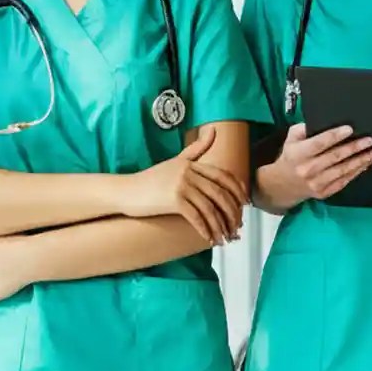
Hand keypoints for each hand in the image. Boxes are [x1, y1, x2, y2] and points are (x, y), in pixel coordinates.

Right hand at [121, 126, 246, 245]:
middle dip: (232, 214)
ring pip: (211, 209)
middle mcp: (189, 173)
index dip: (238, 192)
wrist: (126, 191)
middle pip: (221, 194)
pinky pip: (196, 217)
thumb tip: (213, 130)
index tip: (245, 206)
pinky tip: (209, 239)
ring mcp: (182, 185)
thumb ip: (195, 149)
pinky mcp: (173, 200)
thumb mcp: (175, 161)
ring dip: (220, 226)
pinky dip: (205, 230)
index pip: (224, 177)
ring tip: (225, 238)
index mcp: (193, 164)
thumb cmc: (151, 179)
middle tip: (237, 228)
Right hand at [271, 123, 371, 203]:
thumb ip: (303, 129)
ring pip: (343, 170)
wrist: (284, 185)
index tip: (350, 129)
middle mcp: (308, 170)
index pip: (319, 143)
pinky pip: (345, 180)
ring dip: (362, 160)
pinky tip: (367, 163)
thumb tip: (322, 121)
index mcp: (298, 154)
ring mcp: (317, 183)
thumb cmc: (291, 157)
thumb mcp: (291, 140)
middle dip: (354, 147)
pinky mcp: (325, 192)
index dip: (335, 136)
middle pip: (335, 157)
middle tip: (370, 140)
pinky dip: (357, 171)